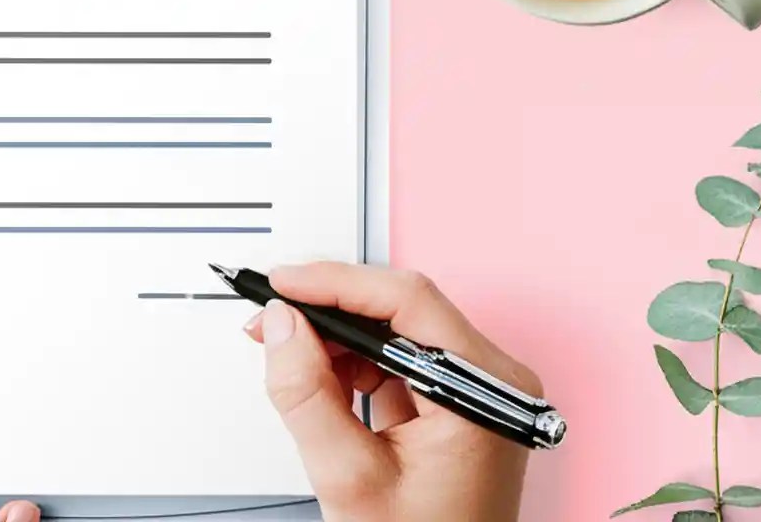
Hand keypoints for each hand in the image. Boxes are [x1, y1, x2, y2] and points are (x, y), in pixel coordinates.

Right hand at [245, 263, 541, 521]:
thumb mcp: (350, 477)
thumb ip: (308, 395)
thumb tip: (282, 326)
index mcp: (485, 389)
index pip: (407, 301)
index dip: (336, 282)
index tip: (282, 283)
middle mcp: (492, 379)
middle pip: (400, 311)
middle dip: (328, 310)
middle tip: (269, 318)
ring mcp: (474, 391)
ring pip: (393, 332)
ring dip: (334, 338)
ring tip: (285, 352)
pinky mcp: (452, 404)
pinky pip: (396, 361)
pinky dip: (351, 363)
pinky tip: (318, 378)